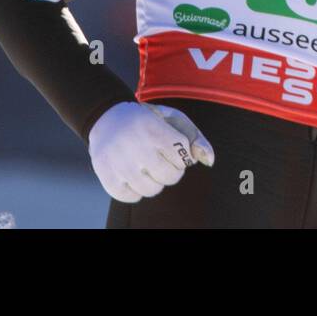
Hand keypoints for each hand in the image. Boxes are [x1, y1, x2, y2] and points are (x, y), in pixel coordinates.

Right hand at [88, 101, 215, 202]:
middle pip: (170, 177)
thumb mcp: (173, 119)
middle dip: (171, 171)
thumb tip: (210, 161)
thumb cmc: (148, 121)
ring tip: (147, 167)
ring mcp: (119, 163)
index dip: (181, 157)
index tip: (172, 149)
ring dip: (154, 182)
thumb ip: (195, 138)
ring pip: (151, 190)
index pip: (183, 158)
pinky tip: (133, 175)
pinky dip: (135, 191)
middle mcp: (135, 146)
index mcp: (153, 129)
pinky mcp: (106, 176)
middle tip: (161, 160)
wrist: (107, 118)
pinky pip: (131, 197)